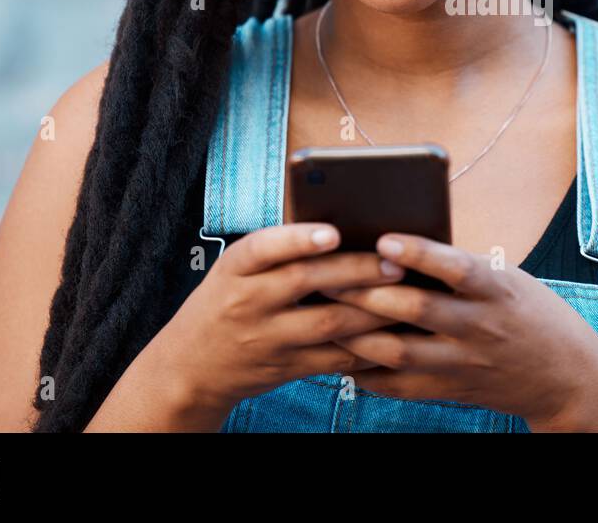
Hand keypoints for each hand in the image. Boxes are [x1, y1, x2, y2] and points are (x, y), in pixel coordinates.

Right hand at [153, 223, 407, 425]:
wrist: (190, 366)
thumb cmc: (227, 301)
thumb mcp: (235, 270)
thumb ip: (277, 251)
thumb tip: (344, 228)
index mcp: (235, 268)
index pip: (261, 248)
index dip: (297, 239)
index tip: (332, 232)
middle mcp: (248, 301)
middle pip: (305, 282)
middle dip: (356, 270)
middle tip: (396, 262)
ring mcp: (266, 338)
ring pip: (327, 323)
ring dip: (372, 309)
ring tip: (407, 294)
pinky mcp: (284, 368)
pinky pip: (332, 358)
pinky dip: (366, 346)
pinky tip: (392, 332)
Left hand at [319, 234, 597, 430]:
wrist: (565, 376)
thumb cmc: (528, 312)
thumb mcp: (507, 280)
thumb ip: (459, 270)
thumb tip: (397, 249)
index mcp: (496, 289)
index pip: (454, 267)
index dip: (417, 253)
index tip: (383, 239)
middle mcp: (480, 327)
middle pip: (415, 309)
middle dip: (366, 292)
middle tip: (326, 275)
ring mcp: (464, 363)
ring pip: (399, 351)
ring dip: (356, 333)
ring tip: (324, 314)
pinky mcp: (452, 390)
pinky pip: (400, 385)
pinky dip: (368, 371)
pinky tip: (343, 354)